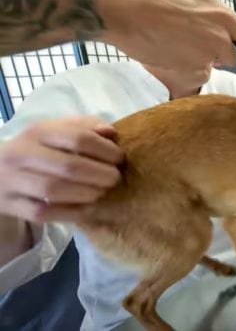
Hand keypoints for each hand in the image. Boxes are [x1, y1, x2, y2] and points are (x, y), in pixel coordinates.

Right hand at [0, 117, 123, 222]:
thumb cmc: (40, 150)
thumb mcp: (58, 132)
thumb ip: (86, 128)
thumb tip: (111, 133)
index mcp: (38, 132)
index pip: (78, 138)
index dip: (106, 150)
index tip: (120, 158)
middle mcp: (21, 153)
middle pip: (69, 166)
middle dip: (100, 175)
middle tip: (115, 179)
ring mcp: (12, 180)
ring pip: (54, 190)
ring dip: (87, 193)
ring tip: (101, 192)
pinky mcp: (10, 204)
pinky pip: (43, 212)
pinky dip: (70, 212)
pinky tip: (87, 209)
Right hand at [95, 0, 235, 69]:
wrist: (122, 7)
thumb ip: (207, 1)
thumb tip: (210, 5)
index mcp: (223, 16)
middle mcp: (219, 39)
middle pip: (229, 58)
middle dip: (215, 54)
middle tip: (191, 42)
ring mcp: (203, 58)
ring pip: (207, 68)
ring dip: (195, 61)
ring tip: (172, 44)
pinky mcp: (184, 72)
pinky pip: (190, 78)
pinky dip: (180, 71)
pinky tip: (165, 54)